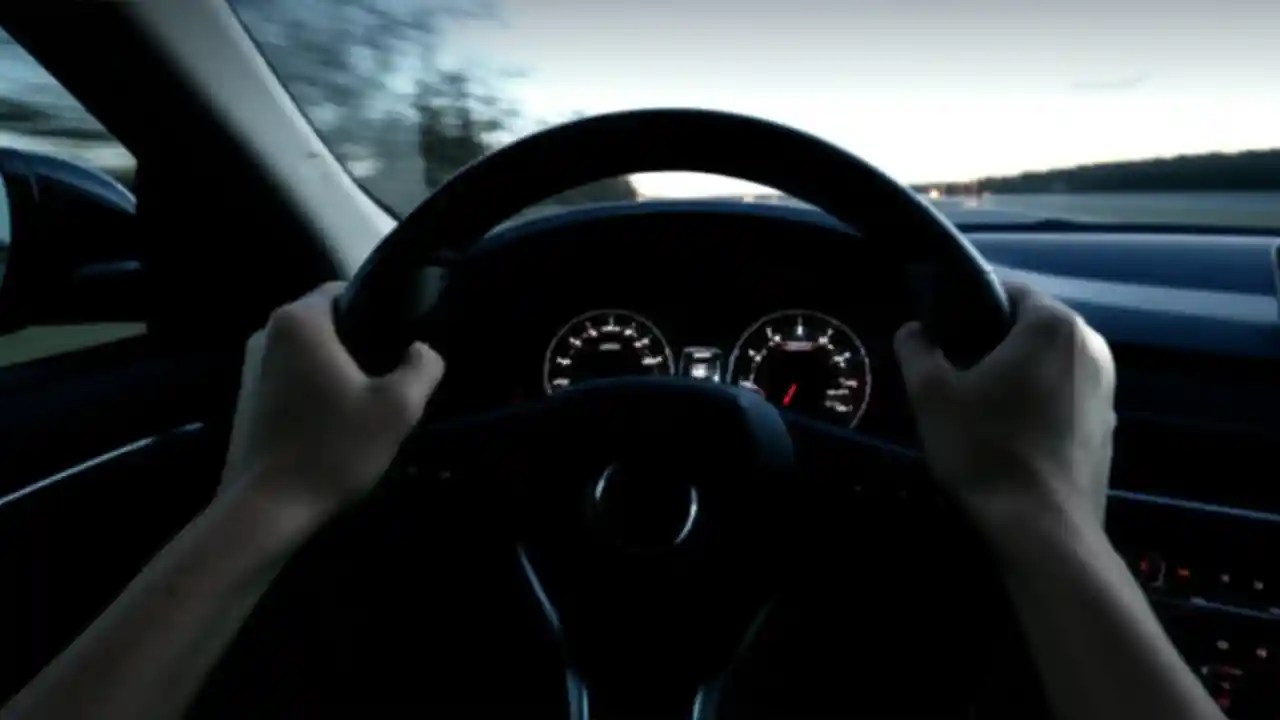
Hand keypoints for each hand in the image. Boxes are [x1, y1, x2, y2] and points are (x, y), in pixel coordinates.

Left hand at [219, 282, 444, 522]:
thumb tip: (422, 350)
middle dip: (360, 344)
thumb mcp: (398, 408)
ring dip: (338, 370)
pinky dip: (316, 391)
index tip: (402, 343)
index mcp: (299, 320)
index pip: (346, 289)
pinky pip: (293, 379)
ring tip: (367, 403)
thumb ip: (423, 366)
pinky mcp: (246, 401)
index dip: (380, 311)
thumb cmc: (332, 448)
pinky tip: (336, 423)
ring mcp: (250, 368)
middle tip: (392, 377)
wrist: (266, 509)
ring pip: (310, 354)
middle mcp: (266, 333)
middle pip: (328, 323)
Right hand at [894, 283, 1115, 542]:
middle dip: (995, 341)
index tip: (943, 334)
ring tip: (980, 405)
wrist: (1041, 527)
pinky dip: (1040, 402)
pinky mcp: (1108, 425)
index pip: (1008, 290)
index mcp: (1053, 324)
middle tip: (955, 371)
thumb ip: (917, 349)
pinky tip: (1011, 434)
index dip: (969, 306)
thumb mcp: (931, 394)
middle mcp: (1092, 345)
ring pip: (1051, 363)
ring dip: (1019, 373)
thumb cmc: (985, 448)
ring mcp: (1108, 388)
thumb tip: (914, 330)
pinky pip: (1066, 396)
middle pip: (1033, 327)